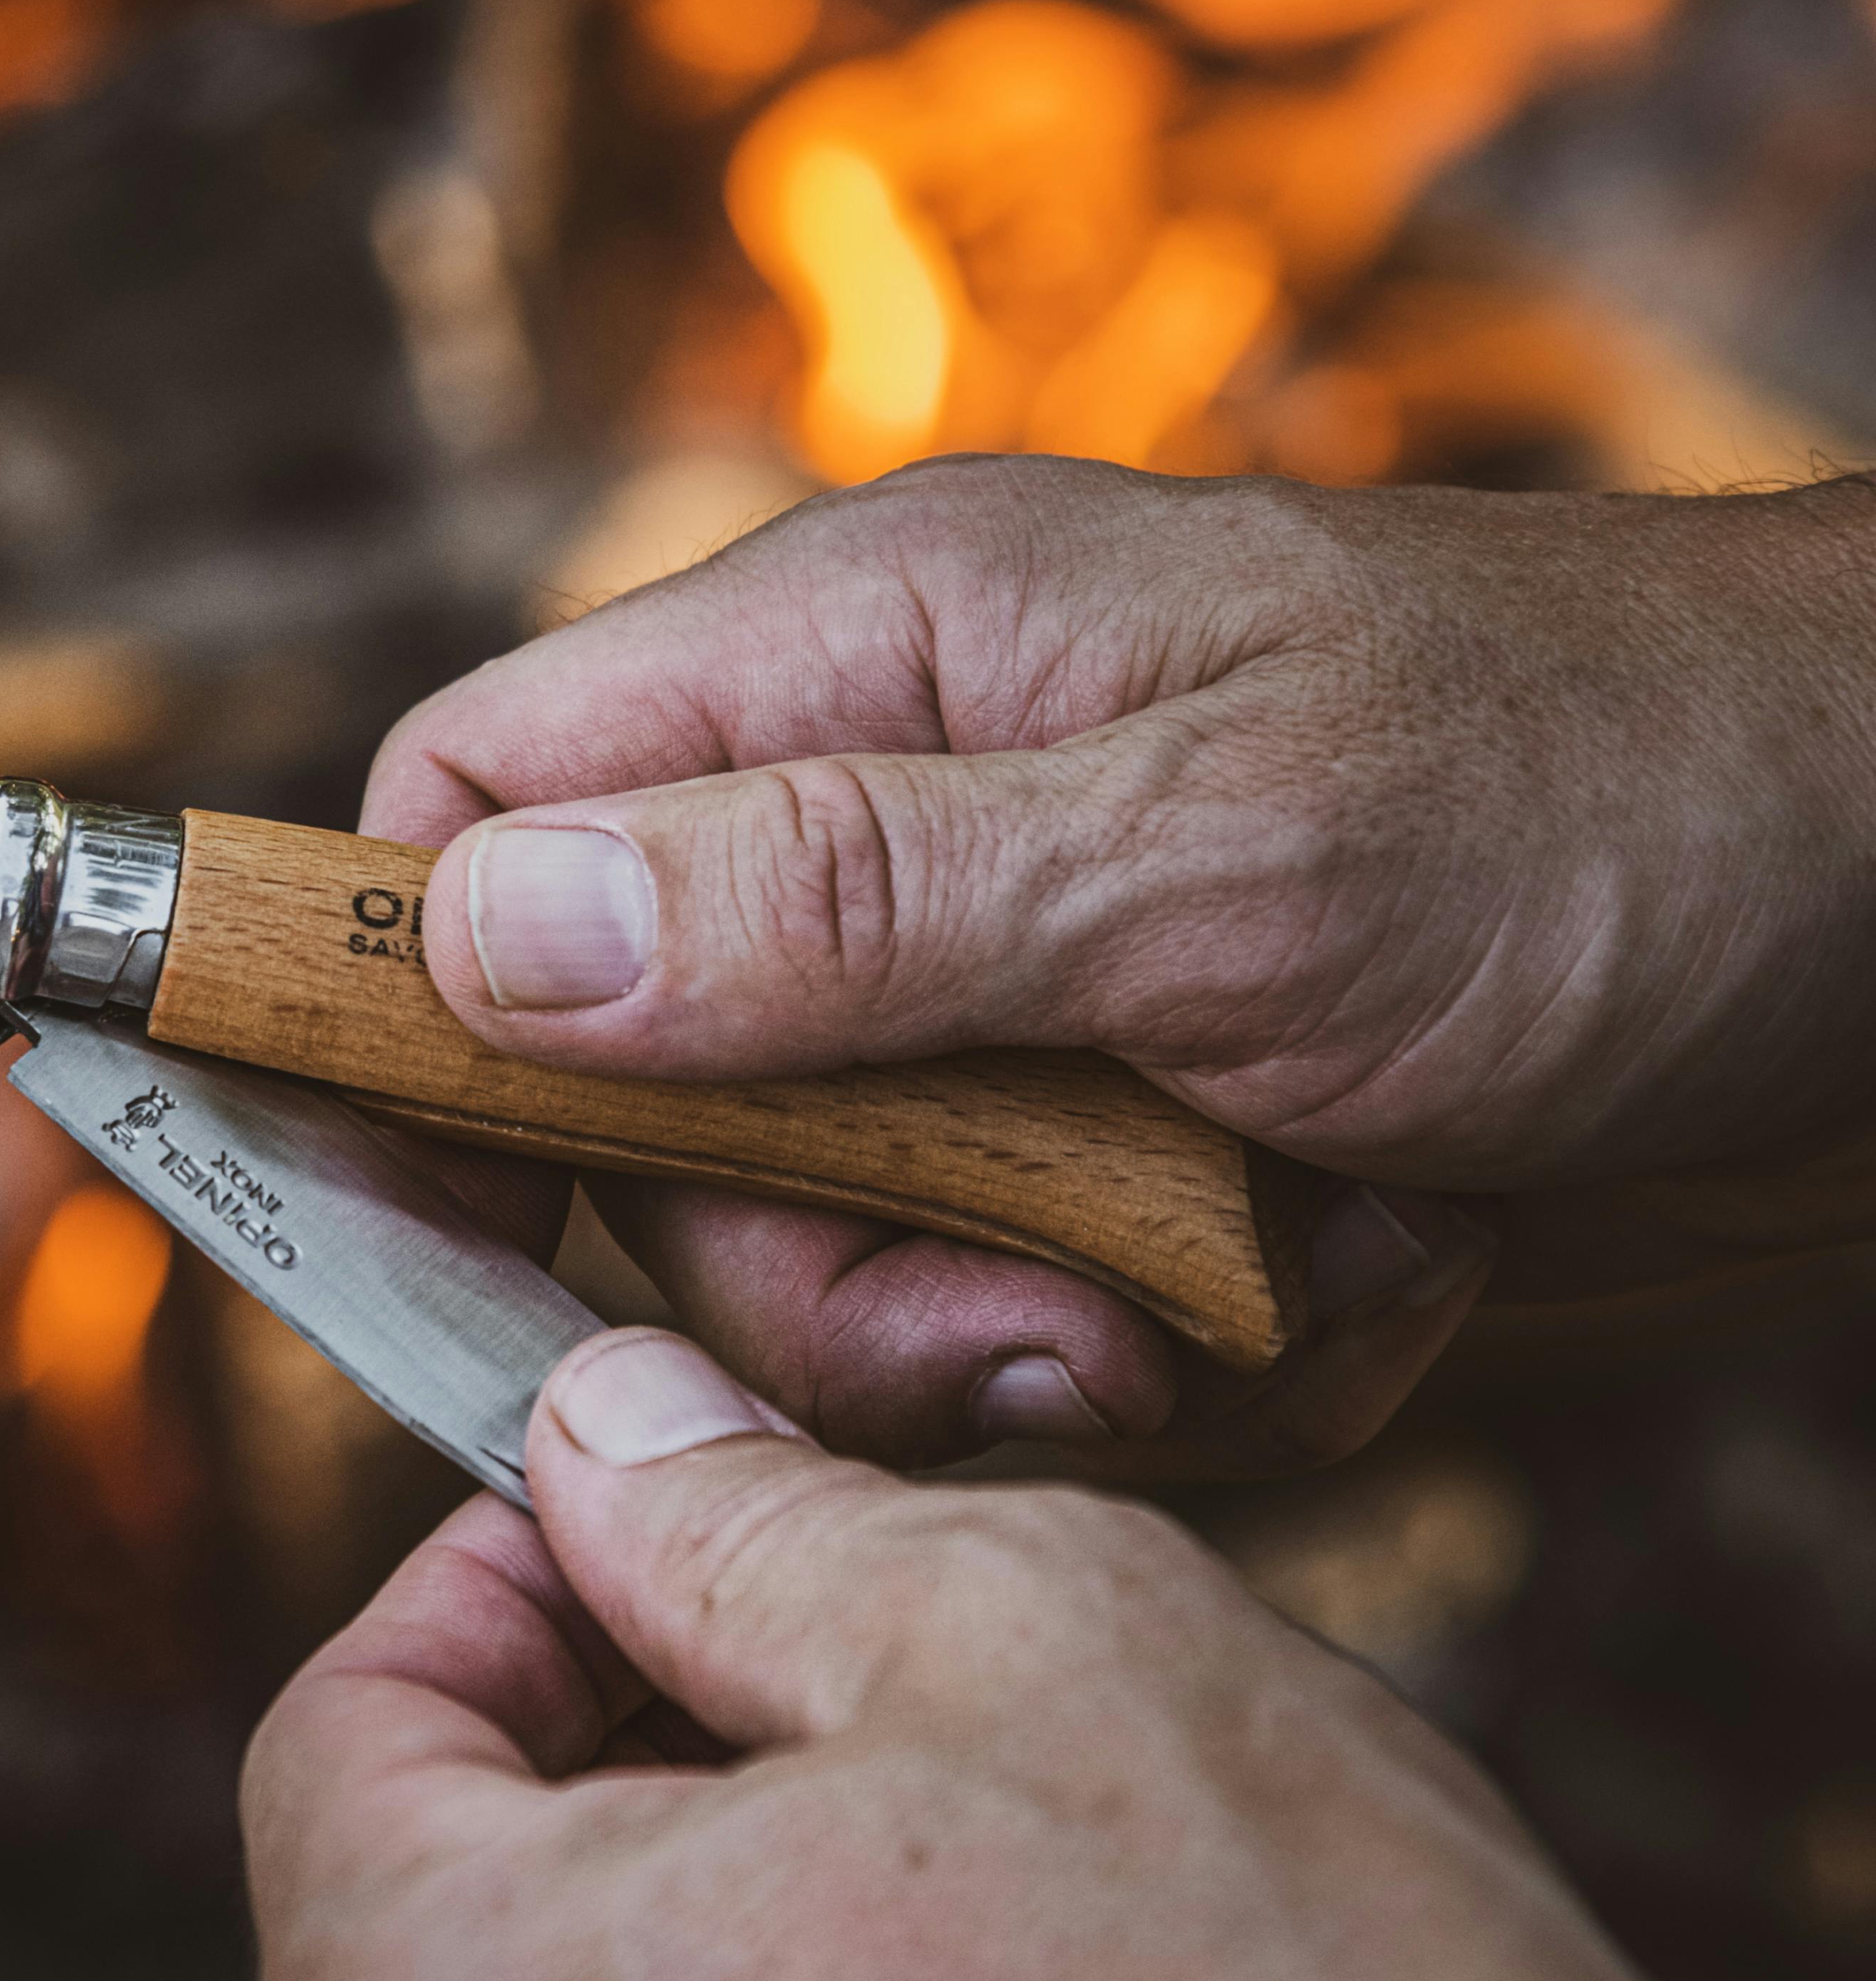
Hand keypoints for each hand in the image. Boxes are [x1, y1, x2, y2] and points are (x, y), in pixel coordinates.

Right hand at [362, 460, 1875, 1473]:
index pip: (472, 798)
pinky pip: (1047, 1292)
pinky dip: (1197, 1327)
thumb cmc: (1596, 794)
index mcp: (860, 653)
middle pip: (650, 1100)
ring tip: (1275, 1270)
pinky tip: (1359, 1262)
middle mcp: (902, 803)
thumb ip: (842, 899)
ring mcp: (1025, 967)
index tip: (400, 1219)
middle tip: (1046, 1311)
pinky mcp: (1144, 1109)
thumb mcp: (1214, 853)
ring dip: (1050, 1317)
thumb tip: (480, 929)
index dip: (383, 997)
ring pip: (859, 1237)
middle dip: (834, 1264)